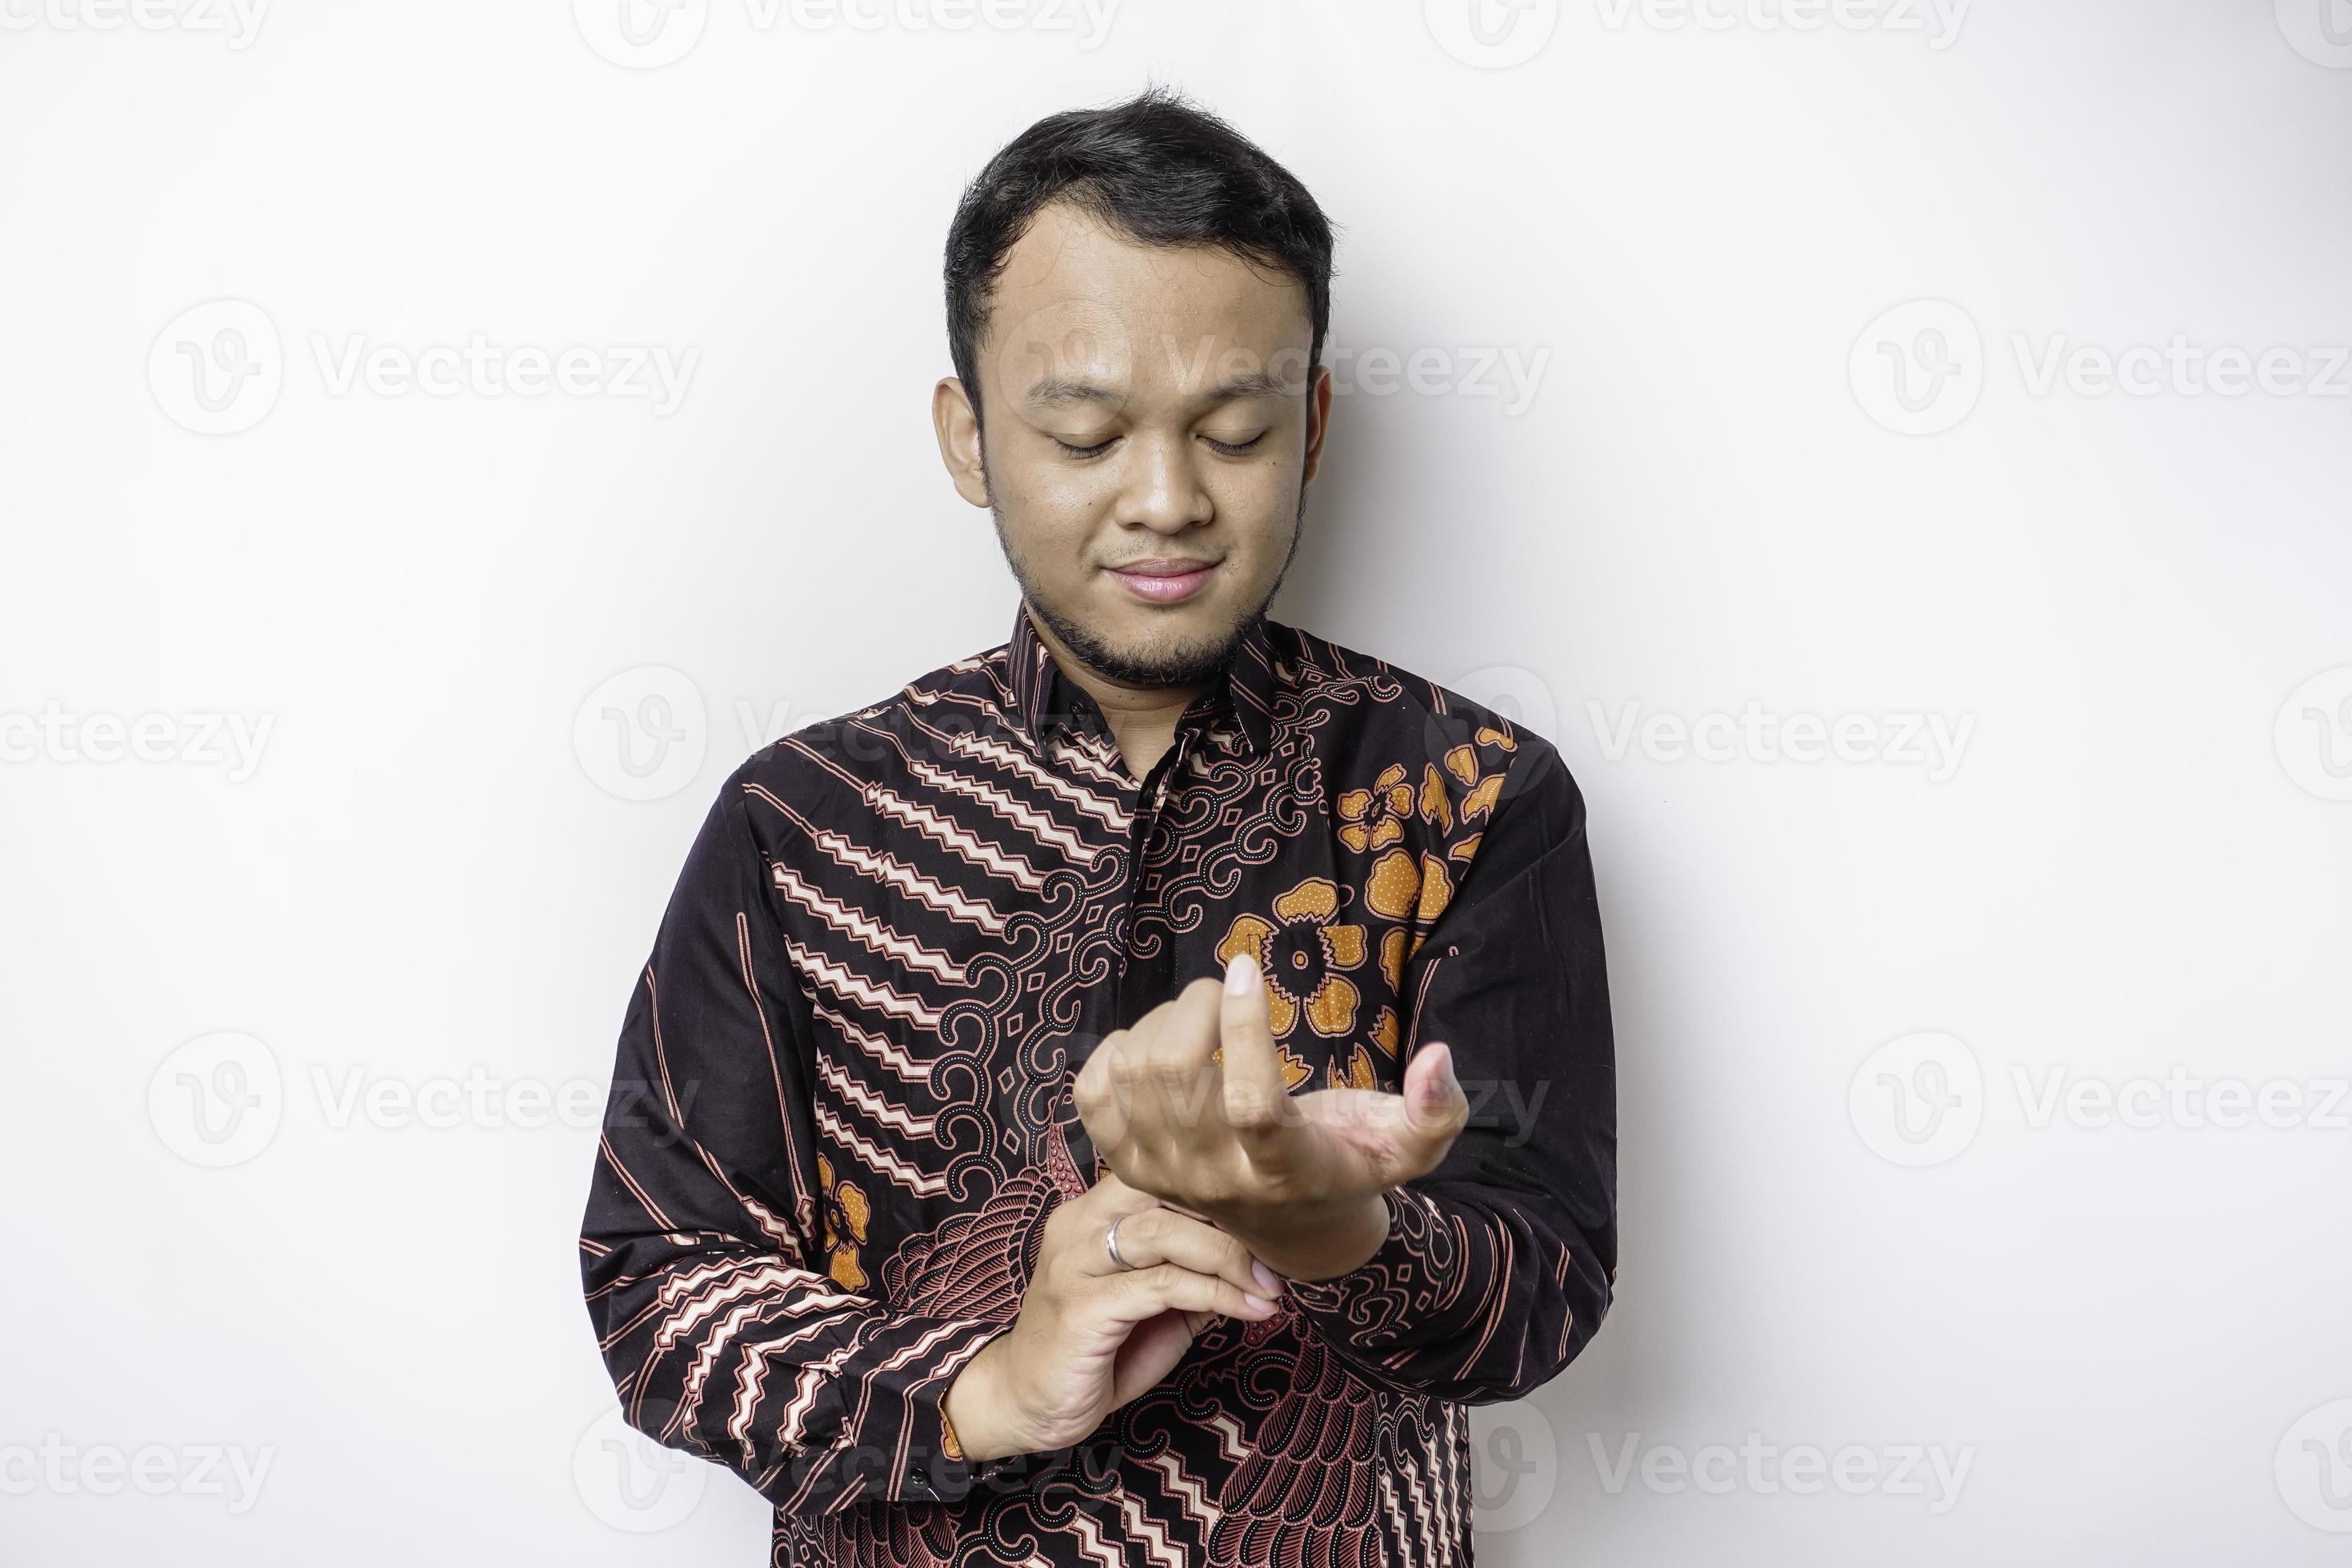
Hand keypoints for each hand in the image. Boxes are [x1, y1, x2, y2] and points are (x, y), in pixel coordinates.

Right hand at [940, 1172, 1281, 1462]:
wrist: (1026, 1404)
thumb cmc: (1095, 1353)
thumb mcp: (1156, 1309)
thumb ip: (1194, 1276)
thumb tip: (1259, 1258)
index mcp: (1092, 1213)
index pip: (1160, 1173)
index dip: (1218, 1191)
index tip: (1271, 1221)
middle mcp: (1078, 1224)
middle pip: (1164, 1190)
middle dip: (1231, 1218)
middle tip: (1278, 1255)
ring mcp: (1074, 1263)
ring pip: (1165, 1232)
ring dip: (1229, 1257)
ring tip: (1269, 1287)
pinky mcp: (1081, 1306)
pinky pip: (1161, 1286)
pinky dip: (1215, 1294)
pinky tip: (1248, 1310)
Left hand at [1072, 953, 1470, 1281]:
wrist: (1292, 1227)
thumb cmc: (1353, 1165)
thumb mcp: (1408, 1147)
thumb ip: (1435, 1110)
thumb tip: (1439, 1057)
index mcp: (1284, 1169)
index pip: (1251, 1102)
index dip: (1245, 1026)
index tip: (1250, 965)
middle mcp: (1215, 1179)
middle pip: (1178, 1075)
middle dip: (1198, 1004)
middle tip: (1228, 985)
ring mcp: (1164, 1175)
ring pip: (1134, 1072)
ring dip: (1162, 1020)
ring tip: (1200, 1016)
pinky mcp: (1127, 1165)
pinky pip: (1093, 1091)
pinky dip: (1117, 1049)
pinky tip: (1156, 1044)